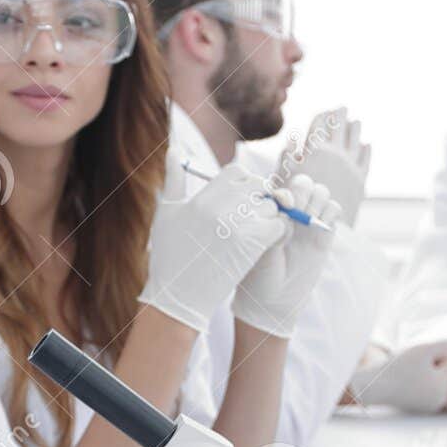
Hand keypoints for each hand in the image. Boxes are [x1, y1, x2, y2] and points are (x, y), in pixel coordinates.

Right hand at [137, 151, 286, 333]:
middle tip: (248, 214)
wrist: (178, 296)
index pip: (237, 172)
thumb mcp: (167, 213)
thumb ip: (174, 179)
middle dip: (257, 197)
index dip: (241, 181)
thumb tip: (174, 150)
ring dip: (267, 215)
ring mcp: (239, 228)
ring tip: (252, 230)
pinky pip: (278, 226)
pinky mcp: (253, 247)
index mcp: (201, 198)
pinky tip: (262, 241)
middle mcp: (221, 209)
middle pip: (257, 186)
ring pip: (271, 206)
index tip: (236, 197)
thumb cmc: (170, 254)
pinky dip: (276, 231)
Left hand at [230, 172, 339, 338]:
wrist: (274, 300)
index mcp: (268, 212)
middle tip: (298, 212)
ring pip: (321, 192)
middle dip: (303, 191)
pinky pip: (334, 209)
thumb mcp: (260, 252)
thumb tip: (285, 209)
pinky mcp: (324, 233)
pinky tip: (320, 229)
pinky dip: (330, 212)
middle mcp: (288, 213)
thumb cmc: (259, 275)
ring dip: (317, 201)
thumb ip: (273, 230)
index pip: (280, 186)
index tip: (284, 204)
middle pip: (304, 182)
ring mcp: (307, 221)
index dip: (285, 190)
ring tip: (308, 223)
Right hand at [285, 107, 369, 225]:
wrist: (316, 224)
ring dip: (355, 128)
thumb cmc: (293, 201)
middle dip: (341, 115)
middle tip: (343, 107)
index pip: (320, 125)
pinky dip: (366, 150)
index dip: (323, 115)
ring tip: (356, 122)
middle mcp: (334, 154)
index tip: (326, 110)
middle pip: (340, 127)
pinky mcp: (360, 179)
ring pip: (355, 140)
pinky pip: (365, 159)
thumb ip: (289, 156)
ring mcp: (350, 165)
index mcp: (315, 150)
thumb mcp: (283, 176)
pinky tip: (366, 145)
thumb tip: (295, 138)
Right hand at [348, 338, 446, 412]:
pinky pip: (441, 395)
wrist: (372, 388)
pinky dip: (435, 386)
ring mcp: (434, 406)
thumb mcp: (422, 349)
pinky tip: (421, 382)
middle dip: (442, 367)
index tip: (420, 361)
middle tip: (419, 368)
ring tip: (419, 375)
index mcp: (443, 387)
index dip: (439, 356)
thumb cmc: (394, 368)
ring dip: (439, 375)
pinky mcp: (426, 409)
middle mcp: (442, 400)